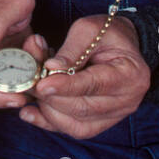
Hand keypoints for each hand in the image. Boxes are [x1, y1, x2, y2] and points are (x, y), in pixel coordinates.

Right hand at [0, 0, 49, 109]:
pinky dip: (35, 74)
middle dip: (17, 93)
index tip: (17, 97)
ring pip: (12, 84)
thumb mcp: (6, 2)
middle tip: (38, 91)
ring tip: (45, 74)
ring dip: (30, 83)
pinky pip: (23, 75)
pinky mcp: (12, 61)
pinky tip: (46, 66)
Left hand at [19, 14, 149, 138]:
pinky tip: (30, 112)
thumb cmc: (107, 34)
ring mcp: (115, 115)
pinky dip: (49, 122)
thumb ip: (71, 49)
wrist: (122, 46)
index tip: (43, 84)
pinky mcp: (101, 123)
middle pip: (83, 108)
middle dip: (51, 97)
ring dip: (47, 110)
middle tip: (29, 82)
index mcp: (130, 74)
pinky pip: (74, 129)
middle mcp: (127, 100)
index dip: (66, 86)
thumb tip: (50, 68)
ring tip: (32, 91)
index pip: (94, 84)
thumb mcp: (89, 29)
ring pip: (76, 124)